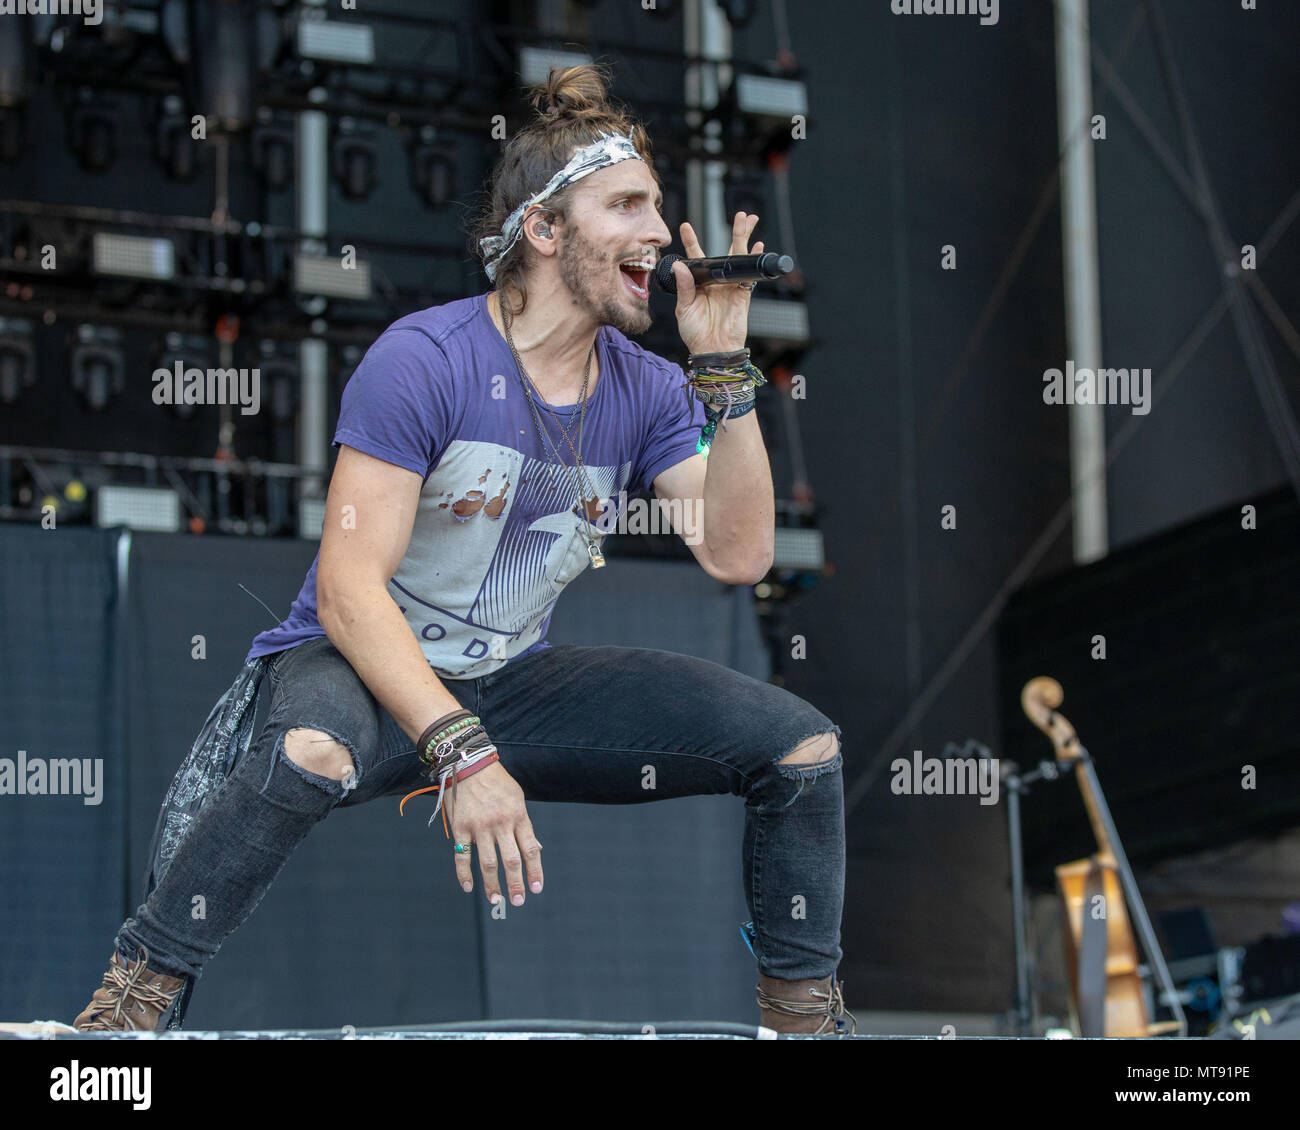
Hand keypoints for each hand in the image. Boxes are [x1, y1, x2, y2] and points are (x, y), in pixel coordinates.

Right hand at [448, 760, 542, 906]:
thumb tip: (535, 850)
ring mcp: (480, 826)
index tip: (536, 888)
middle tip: (518, 901)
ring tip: (496, 900)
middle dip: (516, 884)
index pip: (530, 850)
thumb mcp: (517, 799)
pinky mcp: (460, 827)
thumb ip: (523, 825)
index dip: (535, 871)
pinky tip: (468, 886)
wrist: (469, 763)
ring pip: (488, 863)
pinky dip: (464, 873)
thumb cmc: (497, 782)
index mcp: (518, 816)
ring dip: (492, 884)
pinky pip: (462, 855)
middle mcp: (501, 823)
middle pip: (511, 861)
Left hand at [673, 211, 762, 356]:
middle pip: (725, 251)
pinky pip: (749, 274)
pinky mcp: (742, 295)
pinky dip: (753, 260)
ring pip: (739, 257)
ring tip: (749, 220)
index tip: (686, 226)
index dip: (692, 240)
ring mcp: (730, 287)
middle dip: (735, 232)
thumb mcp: (684, 308)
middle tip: (740, 215)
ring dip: (744, 238)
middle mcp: (716, 282)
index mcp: (699, 283)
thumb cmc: (695, 333)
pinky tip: (757, 247)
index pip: (696, 257)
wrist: (712, 351)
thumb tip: (680, 264)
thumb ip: (684, 286)